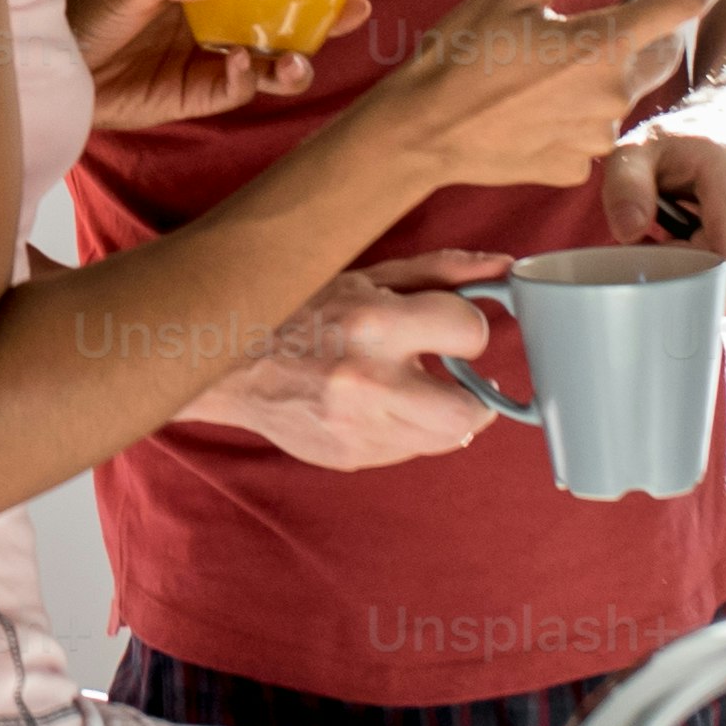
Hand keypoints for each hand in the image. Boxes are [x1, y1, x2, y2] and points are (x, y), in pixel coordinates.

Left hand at [69, 0, 366, 134]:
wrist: (56, 67)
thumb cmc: (88, 14)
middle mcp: (220, 20)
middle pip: (289, 18)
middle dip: (328, 15)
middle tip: (356, 6)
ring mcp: (212, 59)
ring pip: (274, 61)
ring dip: (298, 60)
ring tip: (300, 58)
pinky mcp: (197, 96)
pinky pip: (237, 89)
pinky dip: (246, 77)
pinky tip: (240, 63)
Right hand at [177, 252, 518, 466]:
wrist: (222, 361)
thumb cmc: (297, 308)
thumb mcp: (365, 276)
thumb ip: (439, 272)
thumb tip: (504, 268)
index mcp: (372, 325)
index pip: (469, 332)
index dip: (468, 328)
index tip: (453, 328)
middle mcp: (366, 383)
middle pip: (469, 412)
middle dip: (475, 395)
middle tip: (460, 377)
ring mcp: (355, 429)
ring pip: (444, 440)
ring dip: (443, 414)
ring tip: (414, 387)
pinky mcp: (348, 457)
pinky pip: (409, 452)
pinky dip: (408, 430)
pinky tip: (380, 405)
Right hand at [364, 0, 725, 193]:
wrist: (421, 130)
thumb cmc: (460, 53)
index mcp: (601, 44)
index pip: (683, 4)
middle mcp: (612, 95)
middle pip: (659, 51)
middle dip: (645, 30)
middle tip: (596, 20)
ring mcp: (597, 136)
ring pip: (624, 92)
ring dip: (604, 72)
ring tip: (544, 68)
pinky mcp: (577, 165)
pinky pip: (595, 127)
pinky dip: (578, 109)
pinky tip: (533, 103)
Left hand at [614, 129, 725, 310]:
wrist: (724, 138)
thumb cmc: (679, 150)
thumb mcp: (637, 151)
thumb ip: (626, 184)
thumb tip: (628, 231)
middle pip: (724, 263)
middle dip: (686, 266)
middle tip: (662, 237)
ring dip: (706, 273)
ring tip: (690, 234)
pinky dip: (723, 279)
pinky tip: (711, 247)